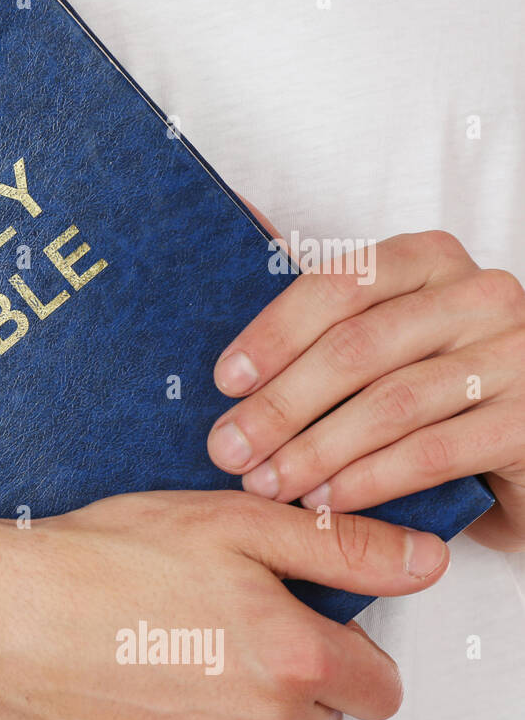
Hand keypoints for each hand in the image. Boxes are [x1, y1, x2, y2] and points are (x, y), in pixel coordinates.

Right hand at [0, 490, 446, 719]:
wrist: (4, 624)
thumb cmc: (100, 563)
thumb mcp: (227, 524)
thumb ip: (340, 547)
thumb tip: (422, 561)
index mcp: (294, 654)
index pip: (376, 683)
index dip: (336, 651)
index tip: (289, 630)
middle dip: (285, 686)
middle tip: (212, 637)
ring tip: (166, 665)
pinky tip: (142, 703)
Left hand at [206, 227, 524, 551]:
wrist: (521, 447)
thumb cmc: (431, 392)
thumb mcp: (379, 341)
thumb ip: (319, 307)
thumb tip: (243, 219)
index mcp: (430, 261)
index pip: (338, 286)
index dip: (274, 335)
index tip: (225, 381)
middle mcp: (480, 296)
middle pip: (356, 347)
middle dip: (280, 405)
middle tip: (229, 450)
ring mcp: (516, 355)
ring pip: (391, 402)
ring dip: (315, 451)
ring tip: (269, 482)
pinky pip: (433, 452)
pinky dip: (368, 480)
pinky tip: (326, 499)